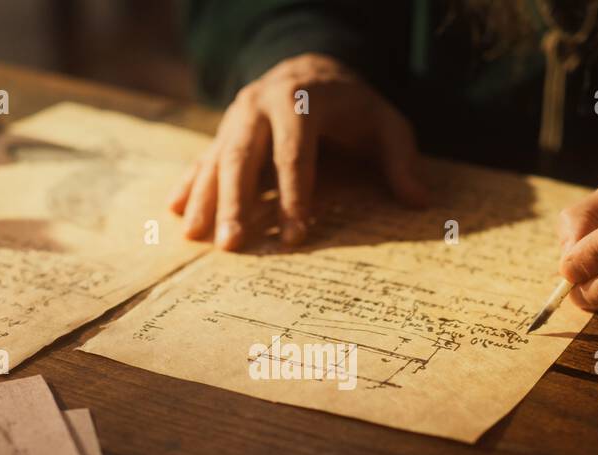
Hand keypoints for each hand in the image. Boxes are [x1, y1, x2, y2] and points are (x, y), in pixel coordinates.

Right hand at [169, 53, 427, 250]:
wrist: (311, 67)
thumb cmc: (353, 107)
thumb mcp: (385, 124)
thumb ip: (401, 159)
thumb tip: (419, 200)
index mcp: (300, 102)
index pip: (294, 155)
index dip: (294, 198)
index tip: (294, 236)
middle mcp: (259, 105)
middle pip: (243, 157)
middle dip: (236, 203)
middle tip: (232, 244)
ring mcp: (236, 117)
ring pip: (216, 159)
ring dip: (206, 199)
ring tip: (197, 238)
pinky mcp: (224, 130)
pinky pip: (203, 158)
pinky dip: (190, 185)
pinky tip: (178, 213)